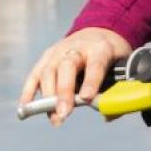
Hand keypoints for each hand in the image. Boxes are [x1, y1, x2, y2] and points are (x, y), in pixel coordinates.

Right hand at [18, 26, 133, 125]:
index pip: (95, 65)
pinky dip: (29, 91)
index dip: (91, 82)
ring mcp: (59, 50)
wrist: (99, 32)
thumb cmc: (112, 56)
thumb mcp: (124, 66)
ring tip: (55, 118)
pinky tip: (25, 107)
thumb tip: (107, 114)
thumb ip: (119, 90)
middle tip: (64, 113)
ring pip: (49, 71)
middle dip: (64, 91)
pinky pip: (35, 74)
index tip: (86, 99)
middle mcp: (77, 47)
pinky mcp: (47, 56)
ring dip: (48, 96)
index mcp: (101, 48)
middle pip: (67, 67)